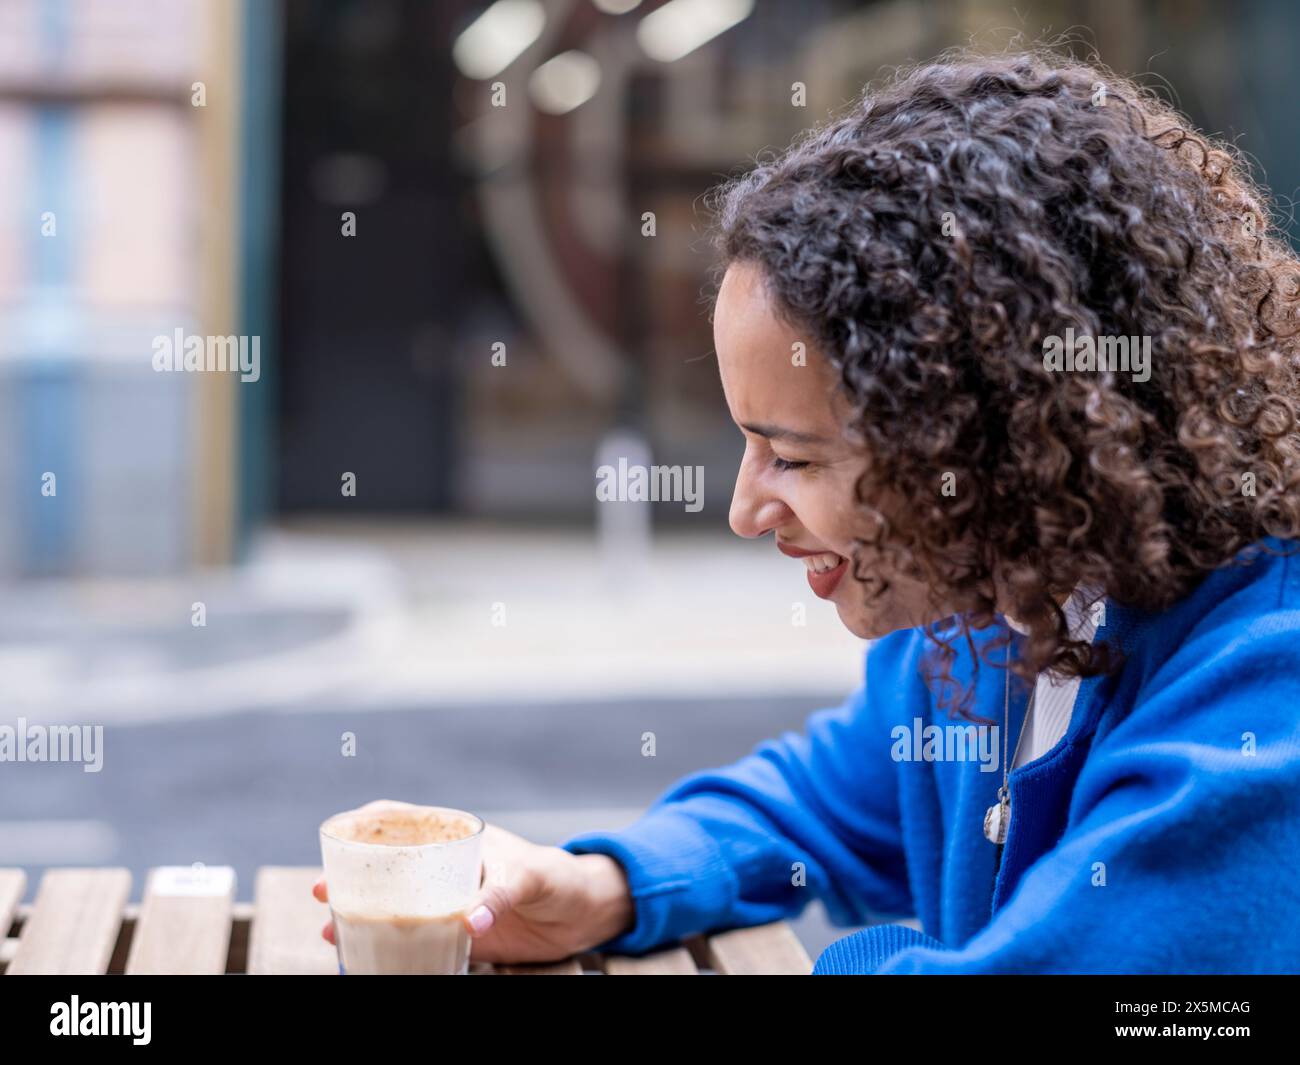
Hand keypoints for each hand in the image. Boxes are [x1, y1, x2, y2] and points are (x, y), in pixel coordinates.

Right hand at [313, 808, 634, 963]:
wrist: (583, 913)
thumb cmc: (557, 877)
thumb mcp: (530, 876)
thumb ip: (501, 892)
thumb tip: (471, 919)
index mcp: (458, 838)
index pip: (404, 819)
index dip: (367, 821)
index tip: (337, 831)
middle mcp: (443, 868)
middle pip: (387, 865)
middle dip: (350, 875)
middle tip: (324, 890)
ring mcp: (446, 901)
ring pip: (393, 904)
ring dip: (360, 914)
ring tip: (331, 929)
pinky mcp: (456, 933)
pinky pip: (415, 938)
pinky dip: (388, 946)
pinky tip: (362, 957)